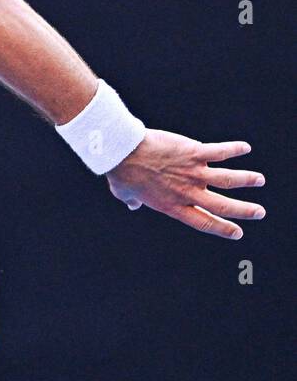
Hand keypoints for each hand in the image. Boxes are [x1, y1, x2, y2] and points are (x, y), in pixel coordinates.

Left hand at [106, 129, 265, 238]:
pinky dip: (234, 149)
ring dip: (246, 180)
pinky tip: (245, 147)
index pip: (203, 221)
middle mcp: (187, 192)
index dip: (222, 229)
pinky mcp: (194, 152)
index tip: (237, 232)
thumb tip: (132, 205)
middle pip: (222, 206)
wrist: (122, 151)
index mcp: (173, 206)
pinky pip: (220, 152)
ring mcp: (193, 172)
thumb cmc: (121, 172)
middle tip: (260, 212)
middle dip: (244, 211)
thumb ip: (132, 201)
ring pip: (228, 179)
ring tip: (260, 180)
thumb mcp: (124, 193)